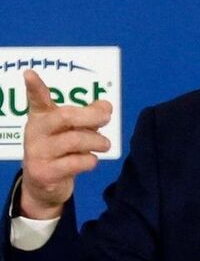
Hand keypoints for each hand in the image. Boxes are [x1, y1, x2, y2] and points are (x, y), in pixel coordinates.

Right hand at [19, 69, 112, 218]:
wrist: (43, 186)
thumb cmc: (60, 151)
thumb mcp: (70, 131)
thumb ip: (88, 116)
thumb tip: (106, 106)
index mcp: (40, 117)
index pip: (36, 99)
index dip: (34, 87)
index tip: (30, 74)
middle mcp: (35, 132)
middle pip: (64, 117)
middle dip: (90, 116)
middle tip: (107, 117)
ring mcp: (38, 153)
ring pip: (74, 140)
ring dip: (96, 141)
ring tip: (105, 144)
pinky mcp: (45, 173)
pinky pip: (76, 163)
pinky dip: (90, 161)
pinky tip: (91, 160)